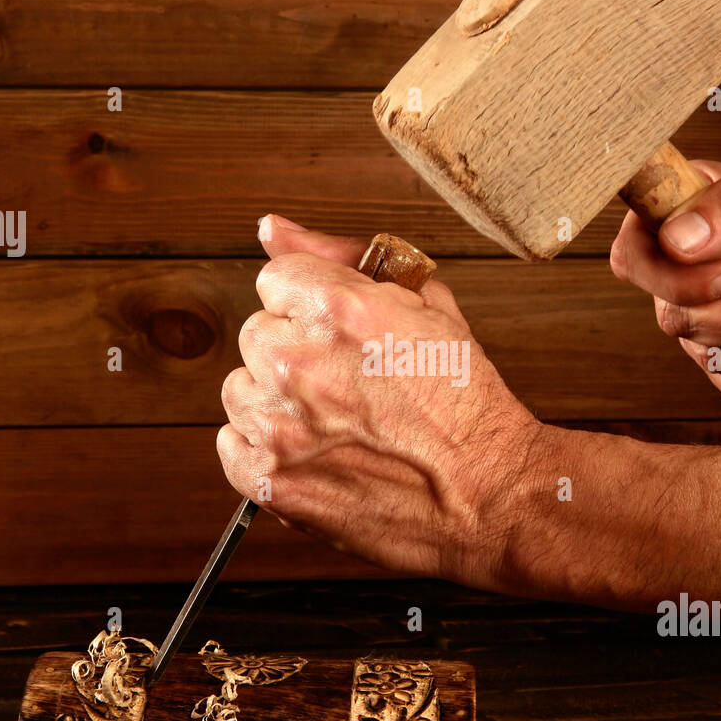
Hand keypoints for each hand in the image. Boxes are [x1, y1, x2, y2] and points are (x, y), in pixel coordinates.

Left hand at [217, 215, 542, 588]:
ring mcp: (279, 425)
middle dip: (295, 352)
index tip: (338, 334)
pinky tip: (313, 451)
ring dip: (276, 401)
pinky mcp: (269, 480)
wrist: (488, 492)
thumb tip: (273, 228)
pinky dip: (263, 450)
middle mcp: (298, 362)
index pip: (275, 280)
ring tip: (334, 422)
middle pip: (257, 334)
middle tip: (346, 382)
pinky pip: (231, 445)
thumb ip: (341, 257)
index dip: (312, 306)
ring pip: (240, 390)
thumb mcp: (426, 304)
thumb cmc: (465, 403)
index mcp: (336, 306)